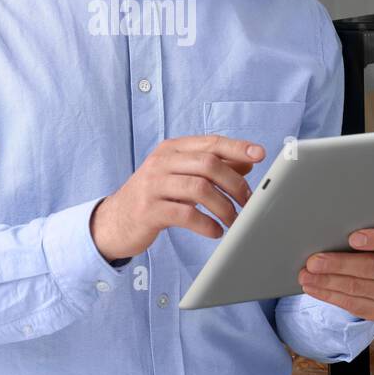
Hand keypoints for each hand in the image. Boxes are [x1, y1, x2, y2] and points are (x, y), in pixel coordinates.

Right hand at [90, 134, 263, 261]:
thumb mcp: (181, 176)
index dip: (237, 147)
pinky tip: (215, 232)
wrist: (113, 221)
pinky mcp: (148, 211)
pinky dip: (206, 224)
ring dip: (224, 207)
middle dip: (235, 184)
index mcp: (171, 149)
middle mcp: (161, 162)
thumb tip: (248, 160)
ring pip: (199, 189)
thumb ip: (212, 167)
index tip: (260, 154)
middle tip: (248, 203)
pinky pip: (185, 215)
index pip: (210, 142)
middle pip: (208, 164)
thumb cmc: (154, 196)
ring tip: (233, 221)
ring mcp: (152, 185)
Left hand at [296, 225, 373, 320]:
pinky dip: (328, 295)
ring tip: (305, 275)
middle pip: (370, 268)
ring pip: (357, 288)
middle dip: (338, 265)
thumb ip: (366, 226)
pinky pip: (351, 304)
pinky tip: (312, 287)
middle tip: (313, 261)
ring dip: (327, 282)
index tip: (352, 238)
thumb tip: (332, 226)